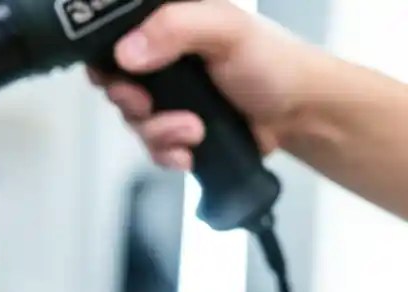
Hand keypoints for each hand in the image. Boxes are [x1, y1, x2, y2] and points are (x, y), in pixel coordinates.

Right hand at [90, 0, 318, 169]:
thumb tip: (126, 52)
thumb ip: (177, 28)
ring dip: (158, 132)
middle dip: (131, 101)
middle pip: (114, 82)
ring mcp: (168, 95)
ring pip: (131, 120)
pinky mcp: (175, 129)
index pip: (115, 34)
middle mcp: (164, 57)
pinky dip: (167, 153)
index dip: (106, 56)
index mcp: (171, 22)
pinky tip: (190, 150)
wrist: (302, 117)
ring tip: (192, 131)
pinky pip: (149, 147)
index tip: (116, 74)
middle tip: (149, 105)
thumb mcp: (228, 30)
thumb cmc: (274, 63)